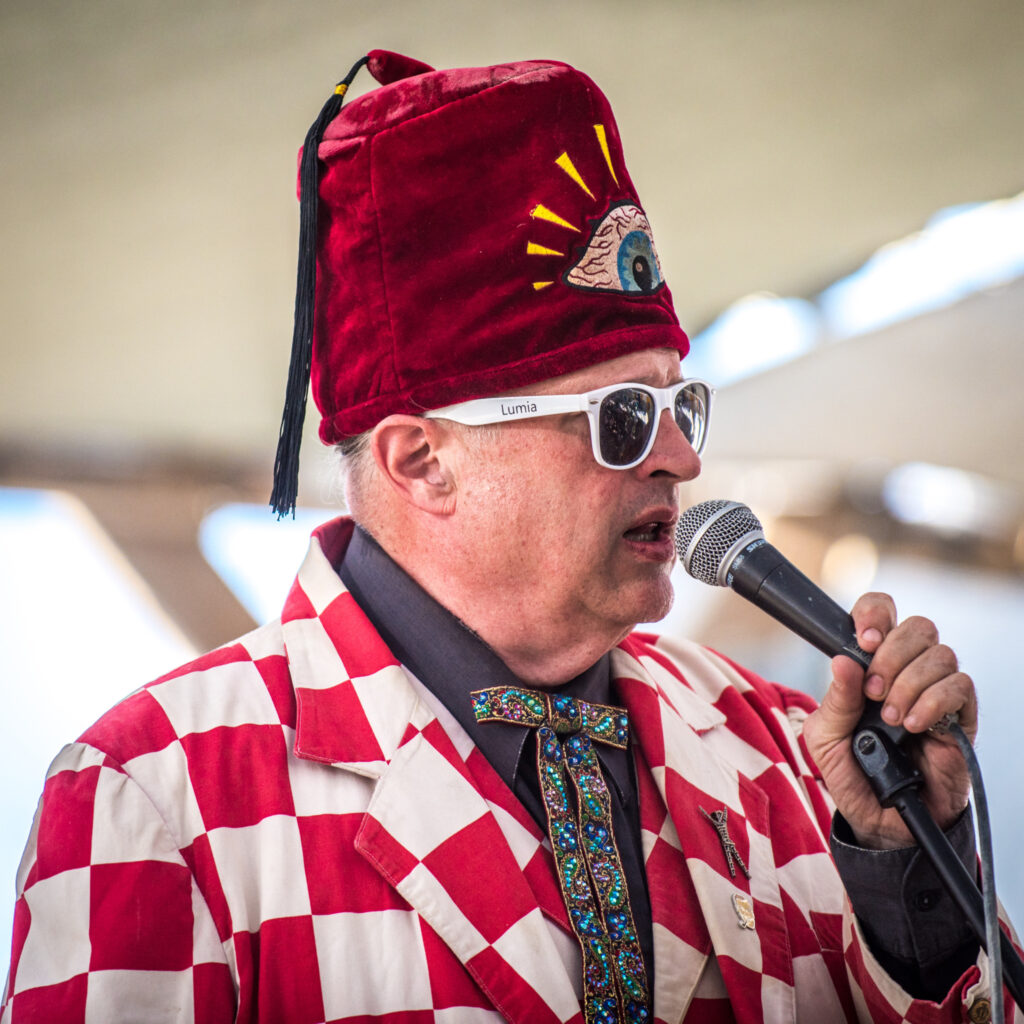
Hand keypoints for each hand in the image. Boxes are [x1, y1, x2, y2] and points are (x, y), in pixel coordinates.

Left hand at [802, 592, 976, 848]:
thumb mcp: (825, 738)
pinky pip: (961, 687)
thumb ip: (835, 700)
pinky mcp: (960, 718)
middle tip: (874, 693)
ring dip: (910, 684)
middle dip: (891, 655)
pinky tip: (913, 725)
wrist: (881, 820)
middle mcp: (905, 670)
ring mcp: (935, 692)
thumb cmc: (851, 773)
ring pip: (941, 654)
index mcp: (869, 664)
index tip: (863, 640)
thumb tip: (844, 661)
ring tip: (892, 719)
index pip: (881, 612)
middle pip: (917, 627)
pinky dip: (933, 702)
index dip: (875, 614)